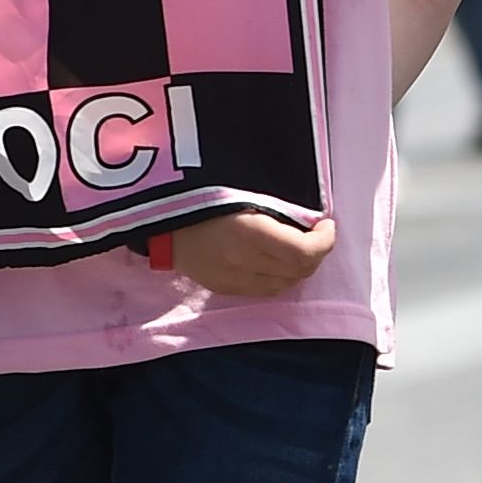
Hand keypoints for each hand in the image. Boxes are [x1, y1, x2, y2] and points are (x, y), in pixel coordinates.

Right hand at [168, 207, 336, 299]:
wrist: (156, 219)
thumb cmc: (200, 194)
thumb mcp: (241, 191)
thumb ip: (275, 206)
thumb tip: (309, 217)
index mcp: (250, 234)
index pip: (305, 252)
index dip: (324, 240)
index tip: (325, 224)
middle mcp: (245, 262)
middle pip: (300, 271)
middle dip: (315, 253)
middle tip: (314, 235)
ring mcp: (233, 279)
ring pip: (286, 284)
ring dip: (299, 268)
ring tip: (296, 248)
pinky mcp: (224, 287)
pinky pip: (265, 290)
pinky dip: (279, 277)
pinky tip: (274, 262)